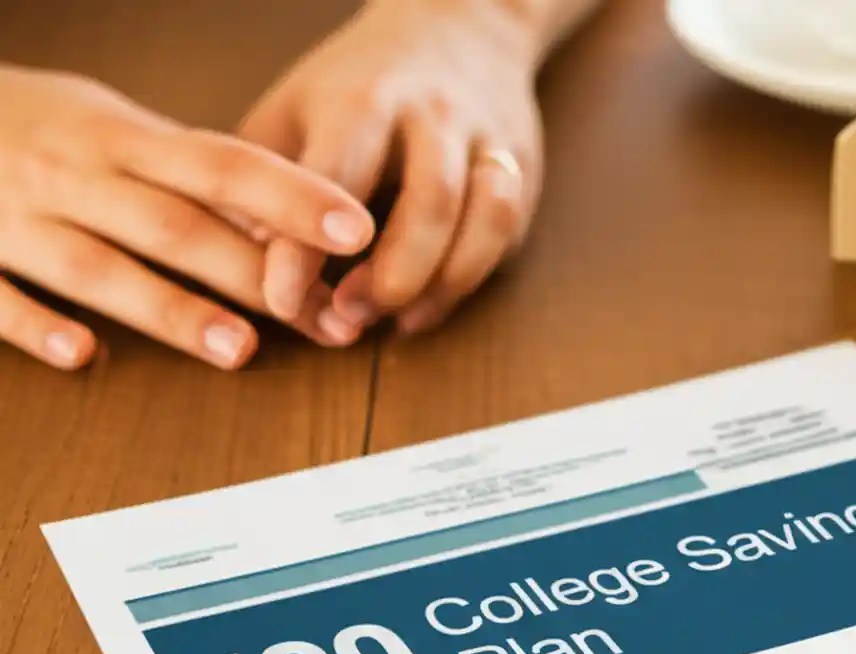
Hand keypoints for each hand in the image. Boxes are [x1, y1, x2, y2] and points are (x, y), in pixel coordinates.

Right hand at [0, 65, 375, 370]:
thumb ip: (190, 175)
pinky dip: (37, 325)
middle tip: (326, 317)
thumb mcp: (116, 128)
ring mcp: (13, 219)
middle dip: (254, 273)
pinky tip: (84, 355)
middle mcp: (72, 175)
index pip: (221, 165)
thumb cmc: (40, 124)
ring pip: (97, 268)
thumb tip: (286, 218)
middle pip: (173, 224)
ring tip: (240, 347)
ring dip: (170, 309)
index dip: (291, 197)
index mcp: (119, 138)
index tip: (357, 229)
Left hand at [239, 0, 543, 335]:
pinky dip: (470, 277)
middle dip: (390, 275)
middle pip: (429, 202)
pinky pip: (506, 231)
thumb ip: (261, 180)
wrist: (460, 27)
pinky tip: (429, 303)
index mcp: (363, 98)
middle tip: (347, 320)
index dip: (306, 247)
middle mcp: (435, 114)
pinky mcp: (521, 166)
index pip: (334, 178)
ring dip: (440, 284)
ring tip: (396, 321)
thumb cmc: (357, 84)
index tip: (282, 302)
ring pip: (484, 219)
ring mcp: (487, 138)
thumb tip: (233, 257)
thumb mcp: (293, 108)